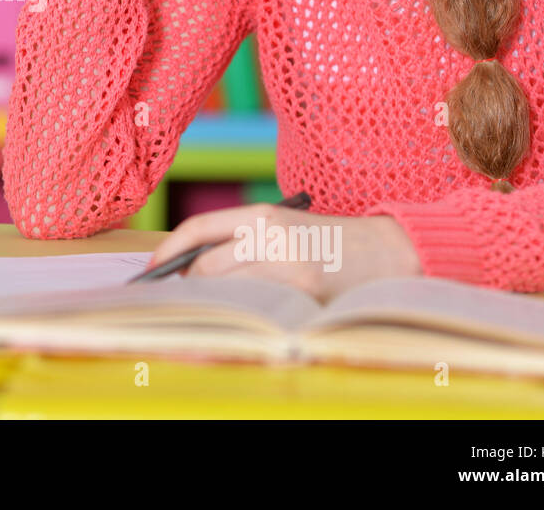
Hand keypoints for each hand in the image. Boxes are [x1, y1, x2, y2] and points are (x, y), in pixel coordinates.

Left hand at [143, 204, 422, 301]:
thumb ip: (244, 241)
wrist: (393, 252)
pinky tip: (240, 328)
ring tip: (210, 316)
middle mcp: (270, 235)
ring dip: (211, 306)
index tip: (149, 270)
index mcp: (263, 215)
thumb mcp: (286, 229)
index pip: (198, 229)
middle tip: (180, 303)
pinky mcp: (303, 293)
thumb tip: (193, 269)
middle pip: (205, 266)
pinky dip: (241, 320)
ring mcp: (287, 265)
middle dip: (188, 288)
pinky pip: (256, 310)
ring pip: (226, 290)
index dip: (168, 252)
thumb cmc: (333, 244)